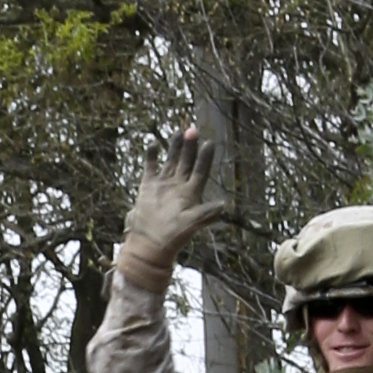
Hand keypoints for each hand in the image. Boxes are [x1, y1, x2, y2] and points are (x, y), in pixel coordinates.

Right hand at [118, 117, 220, 281]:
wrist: (150, 242)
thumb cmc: (173, 235)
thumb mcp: (191, 223)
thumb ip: (206, 213)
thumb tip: (224, 204)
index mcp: (191, 193)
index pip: (201, 171)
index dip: (205, 158)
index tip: (209, 143)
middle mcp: (179, 186)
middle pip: (186, 162)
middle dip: (190, 147)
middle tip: (193, 130)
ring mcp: (164, 184)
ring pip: (171, 161)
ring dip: (175, 147)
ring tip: (179, 132)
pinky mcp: (148, 186)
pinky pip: (150, 167)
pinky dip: (151, 156)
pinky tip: (153, 145)